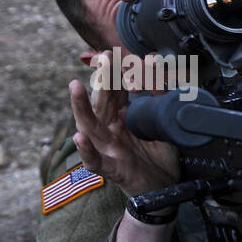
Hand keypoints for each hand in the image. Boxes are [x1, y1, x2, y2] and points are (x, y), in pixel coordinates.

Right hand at [71, 50, 179, 197]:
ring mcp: (108, 149)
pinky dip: (86, 151)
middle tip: (103, 58)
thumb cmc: (157, 155)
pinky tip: (79, 138)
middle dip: (101, 80)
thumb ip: (157, 94)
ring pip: (90, 126)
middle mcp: (110, 129)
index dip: (113, 72)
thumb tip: (152, 62)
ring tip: (75, 87)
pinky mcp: (112, 169)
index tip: (113, 53)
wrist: (165, 188)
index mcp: (120, 116)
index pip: (113, 90)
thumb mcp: (161, 121)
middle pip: (102, 101)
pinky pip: (95, 161)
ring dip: (81, 106)